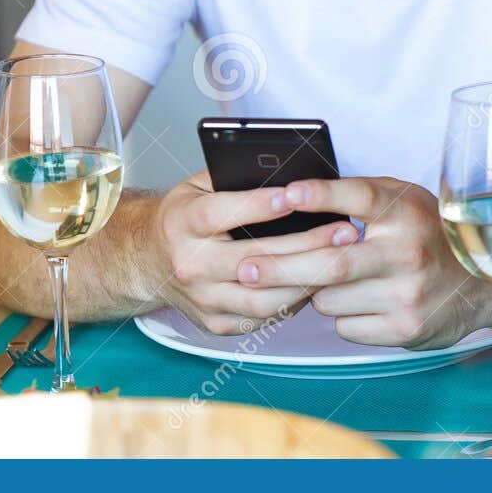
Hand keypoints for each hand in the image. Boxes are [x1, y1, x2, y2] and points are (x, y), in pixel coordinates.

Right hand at [147, 169, 353, 335]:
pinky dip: (293, 301)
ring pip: (262, 299)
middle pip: (253, 261)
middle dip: (305, 246)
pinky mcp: (214, 323)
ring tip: (341, 261)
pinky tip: (317, 282)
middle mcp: (189, 264)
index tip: (295, 195)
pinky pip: (261, 318)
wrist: (147, 261)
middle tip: (344, 231)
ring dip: (307, 281)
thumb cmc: (184, 217)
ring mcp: (202, 299)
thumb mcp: (197, 186)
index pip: (220, 215)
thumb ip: (234, 178)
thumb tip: (285, 170)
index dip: (258, 206)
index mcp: (182, 223)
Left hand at [235, 176, 491, 348]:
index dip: (321, 195)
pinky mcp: (405, 328)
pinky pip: (346, 326)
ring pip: (330, 298)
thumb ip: (362, 196)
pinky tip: (362, 303)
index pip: (359, 198)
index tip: (286, 193)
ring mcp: (406, 293)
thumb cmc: (429, 235)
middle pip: (330, 262)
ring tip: (334, 281)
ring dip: (316, 292)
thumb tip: (296, 194)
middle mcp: (407, 251)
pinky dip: (341, 317)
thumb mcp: (404, 202)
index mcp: (405, 211)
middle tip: (246, 267)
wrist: (482, 284)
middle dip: (280, 267)